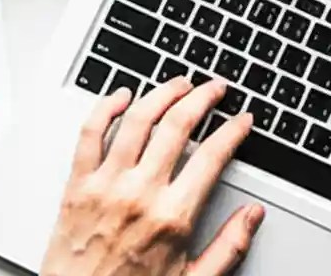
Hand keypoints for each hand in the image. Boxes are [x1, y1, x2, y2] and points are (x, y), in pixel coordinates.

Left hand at [40, 77, 264, 275]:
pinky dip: (105, 107)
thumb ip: (228, 246)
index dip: (233, 131)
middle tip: (215, 88)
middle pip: (177, 125)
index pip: (212, 156)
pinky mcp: (77, 185)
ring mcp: (106, 185)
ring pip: (137, 119)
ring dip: (162, 93)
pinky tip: (121, 96)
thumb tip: (253, 215)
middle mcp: (140, 194)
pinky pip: (89, 133)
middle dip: (203, 98)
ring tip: (179, 83)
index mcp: (173, 217)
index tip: (242, 121)